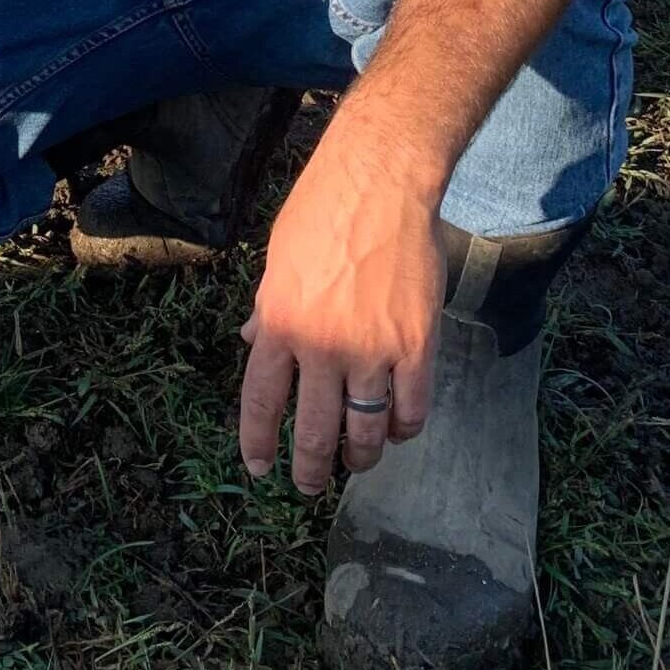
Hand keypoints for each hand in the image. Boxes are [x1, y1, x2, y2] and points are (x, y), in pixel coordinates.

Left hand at [237, 128, 445, 492]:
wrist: (380, 184)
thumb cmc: (321, 213)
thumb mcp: (277, 261)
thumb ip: (267, 310)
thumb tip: (252, 344)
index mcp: (280, 324)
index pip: (261, 401)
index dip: (259, 441)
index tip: (261, 469)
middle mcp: (322, 346)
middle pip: (315, 431)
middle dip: (311, 468)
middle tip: (311, 484)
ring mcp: (372, 351)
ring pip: (366, 432)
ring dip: (361, 456)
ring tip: (357, 461)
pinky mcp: (417, 347)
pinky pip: (412, 411)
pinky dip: (404, 429)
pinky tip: (398, 429)